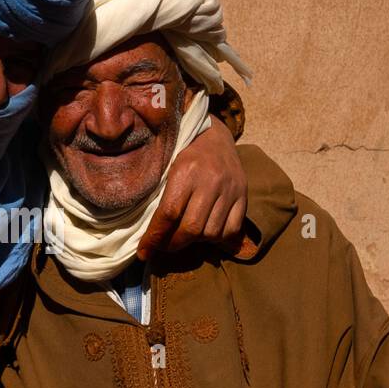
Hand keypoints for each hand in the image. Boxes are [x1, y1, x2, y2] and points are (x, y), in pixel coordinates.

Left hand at [137, 115, 246, 259]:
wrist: (214, 135)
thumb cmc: (182, 152)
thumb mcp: (166, 166)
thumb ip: (159, 197)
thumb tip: (148, 235)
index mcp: (186, 171)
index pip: (168, 214)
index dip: (155, 238)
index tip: (144, 252)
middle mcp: (211, 181)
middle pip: (192, 228)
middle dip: (173, 244)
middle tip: (163, 246)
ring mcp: (230, 189)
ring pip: (212, 233)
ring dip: (195, 242)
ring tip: (184, 237)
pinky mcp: (243, 195)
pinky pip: (232, 229)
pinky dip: (217, 238)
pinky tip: (205, 233)